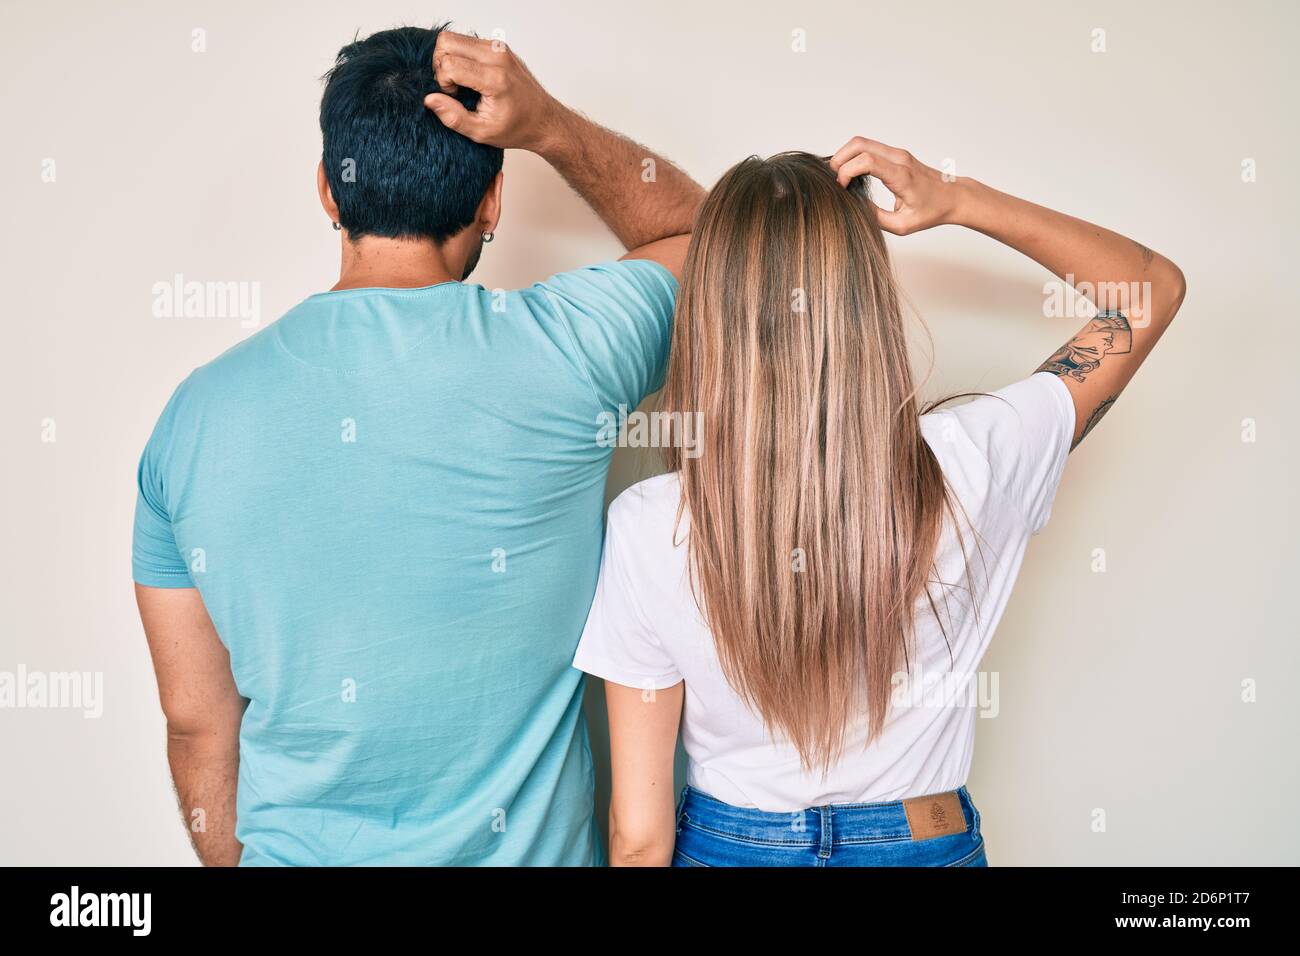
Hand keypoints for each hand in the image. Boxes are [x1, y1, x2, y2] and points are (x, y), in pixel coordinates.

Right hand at [423, 31, 563, 152]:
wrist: (544, 120)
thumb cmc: (518, 127)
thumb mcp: (482, 132)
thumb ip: (453, 117)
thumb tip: (430, 99)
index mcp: (495, 79)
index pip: (449, 64)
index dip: (444, 82)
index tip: (456, 97)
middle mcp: (497, 57)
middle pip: (446, 42)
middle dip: (440, 65)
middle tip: (454, 87)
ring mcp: (499, 48)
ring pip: (453, 38)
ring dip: (449, 59)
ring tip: (462, 83)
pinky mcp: (498, 46)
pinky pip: (466, 42)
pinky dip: (460, 57)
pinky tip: (470, 77)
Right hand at [828, 137, 965, 235]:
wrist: (954, 197)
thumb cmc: (932, 211)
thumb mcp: (902, 225)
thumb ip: (876, 217)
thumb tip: (855, 206)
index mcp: (901, 175)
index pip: (866, 161)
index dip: (846, 172)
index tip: (842, 188)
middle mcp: (899, 159)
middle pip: (858, 144)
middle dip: (839, 160)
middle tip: (835, 181)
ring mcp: (897, 153)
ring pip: (861, 142)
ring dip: (845, 156)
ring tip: (841, 178)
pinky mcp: (896, 154)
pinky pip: (868, 147)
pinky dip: (854, 157)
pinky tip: (852, 175)